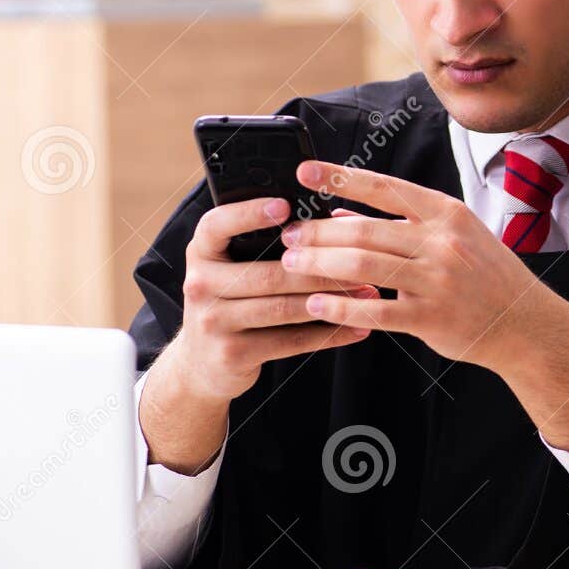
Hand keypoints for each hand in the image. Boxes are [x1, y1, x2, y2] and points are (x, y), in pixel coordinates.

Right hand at [173, 193, 379, 405]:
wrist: (201, 363)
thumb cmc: (230, 301)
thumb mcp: (230, 268)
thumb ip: (259, 247)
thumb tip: (323, 222)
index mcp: (201, 252)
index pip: (217, 225)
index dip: (249, 214)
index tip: (285, 205)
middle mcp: (200, 284)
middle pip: (268, 273)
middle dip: (320, 268)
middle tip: (361, 260)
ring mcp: (213, 322)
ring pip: (283, 308)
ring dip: (332, 300)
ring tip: (368, 292)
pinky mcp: (233, 354)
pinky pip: (290, 341)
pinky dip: (328, 335)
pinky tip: (357, 327)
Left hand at [281, 160, 548, 370]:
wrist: (524, 322)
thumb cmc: (485, 275)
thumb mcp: (453, 236)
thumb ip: (400, 223)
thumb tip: (341, 213)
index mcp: (445, 213)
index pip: (383, 187)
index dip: (339, 178)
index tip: (304, 172)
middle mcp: (442, 242)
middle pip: (364, 230)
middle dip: (318, 232)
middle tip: (288, 234)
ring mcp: (437, 280)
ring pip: (364, 266)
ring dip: (320, 265)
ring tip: (292, 264)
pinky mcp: (431, 318)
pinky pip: (375, 311)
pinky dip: (341, 307)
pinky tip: (316, 305)